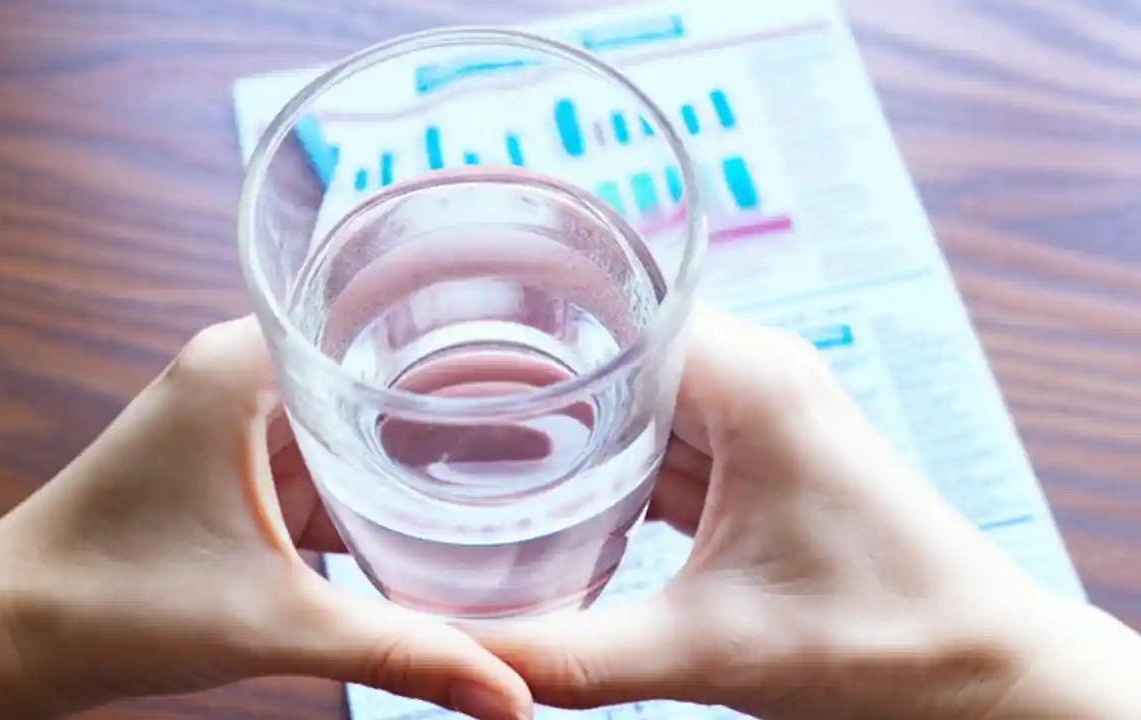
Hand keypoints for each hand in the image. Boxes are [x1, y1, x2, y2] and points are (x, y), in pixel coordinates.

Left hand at [0, 317, 531, 719]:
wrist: (4, 639)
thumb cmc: (101, 604)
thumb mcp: (277, 624)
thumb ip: (402, 650)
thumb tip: (507, 692)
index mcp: (243, 367)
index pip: (377, 313)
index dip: (462, 332)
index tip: (539, 352)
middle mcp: (241, 373)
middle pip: (374, 365)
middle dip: (456, 397)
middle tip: (555, 414)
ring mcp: (236, 421)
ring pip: (353, 419)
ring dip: (415, 449)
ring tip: (518, 459)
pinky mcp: (234, 467)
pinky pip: (325, 463)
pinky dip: (373, 490)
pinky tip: (434, 514)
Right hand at [476, 304, 1140, 718]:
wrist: (980, 673)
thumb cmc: (885, 644)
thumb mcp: (711, 651)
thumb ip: (577, 655)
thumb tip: (472, 665)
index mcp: (752, 384)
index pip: (616, 304)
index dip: (528, 309)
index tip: (448, 324)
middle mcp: (755, 377)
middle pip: (617, 336)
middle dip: (530, 361)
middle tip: (429, 388)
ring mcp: (758, 414)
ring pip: (637, 385)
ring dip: (567, 407)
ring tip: (467, 425)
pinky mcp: (757, 455)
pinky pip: (662, 431)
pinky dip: (607, 452)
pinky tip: (550, 479)